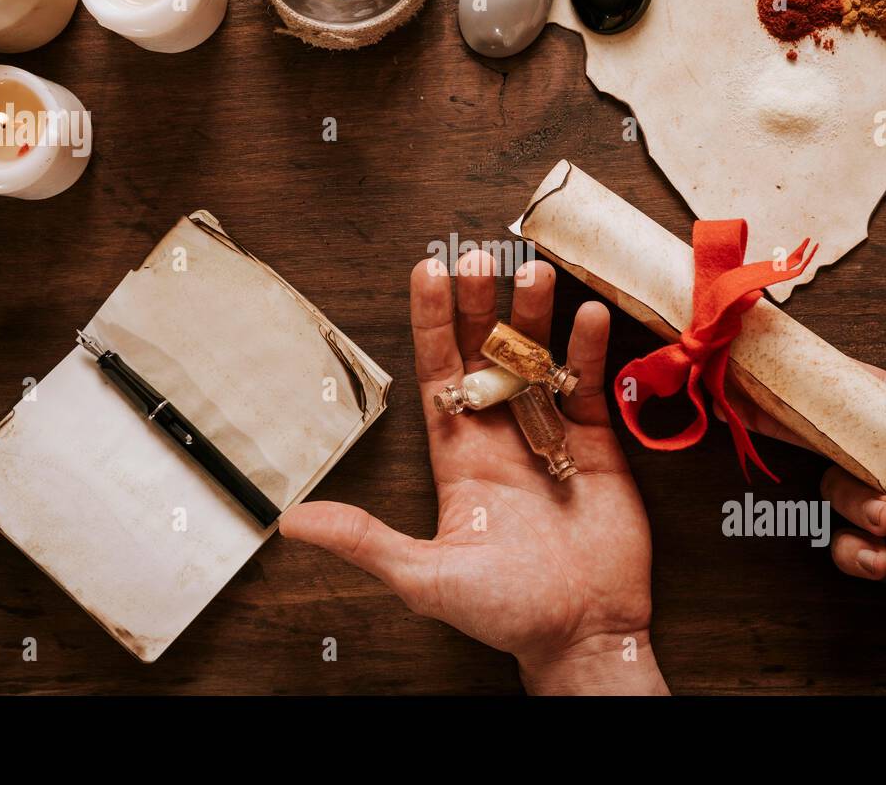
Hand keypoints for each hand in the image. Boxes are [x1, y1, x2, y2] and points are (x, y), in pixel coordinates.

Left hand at [281, 251, 667, 694]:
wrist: (582, 632)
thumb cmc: (503, 610)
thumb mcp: (424, 576)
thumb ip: (364, 538)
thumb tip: (290, 521)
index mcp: (458, 456)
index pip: (437, 372)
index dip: (432, 322)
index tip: (427, 272)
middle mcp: (500, 434)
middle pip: (485, 353)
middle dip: (480, 303)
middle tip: (477, 253)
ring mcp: (548, 434)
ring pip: (538, 358)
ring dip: (535, 315)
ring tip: (534, 272)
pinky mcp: (595, 443)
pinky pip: (590, 385)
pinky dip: (590, 351)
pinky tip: (589, 315)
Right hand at [733, 359, 885, 690]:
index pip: (884, 400)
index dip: (845, 387)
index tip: (810, 377)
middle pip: (845, 442)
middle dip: (820, 438)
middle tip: (814, 441)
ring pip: (839, 491)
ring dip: (850, 500)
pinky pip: (848, 550)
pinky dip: (852, 551)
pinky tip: (882, 558)